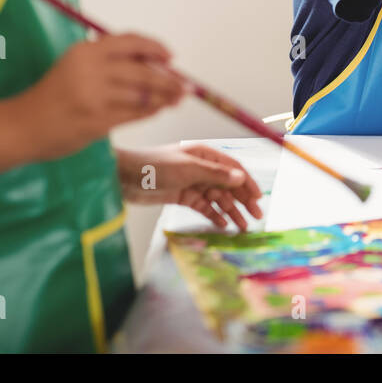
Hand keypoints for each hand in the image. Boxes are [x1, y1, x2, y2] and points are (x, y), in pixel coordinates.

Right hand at [17, 33, 186, 160]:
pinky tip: (157, 110)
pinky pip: (134, 114)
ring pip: (143, 95)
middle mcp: (91, 70)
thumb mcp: (75, 65)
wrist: (23, 126)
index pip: (130, 42)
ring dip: (164, 98)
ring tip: (175, 99)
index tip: (171, 57)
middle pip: (143, 71)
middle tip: (184, 86)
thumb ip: (108, 61)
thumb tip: (154, 63)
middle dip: (169, 80)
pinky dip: (150, 111)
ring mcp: (95, 97)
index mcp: (85, 51)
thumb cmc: (53, 95)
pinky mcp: (98, 121)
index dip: (155, 48)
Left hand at [117, 143, 263, 230]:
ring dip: (230, 211)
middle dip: (242, 200)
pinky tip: (222, 225)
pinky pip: (203, 206)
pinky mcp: (182, 196)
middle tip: (256, 217)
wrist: (123, 177)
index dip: (247, 183)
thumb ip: (216, 174)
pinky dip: (213, 214)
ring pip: (217, 198)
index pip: (233, 168)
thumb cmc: (155, 166)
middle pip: (228, 185)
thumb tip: (241, 178)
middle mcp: (201, 168)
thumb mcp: (188, 168)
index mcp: (205, 155)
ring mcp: (192, 182)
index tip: (259, 198)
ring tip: (242, 227)